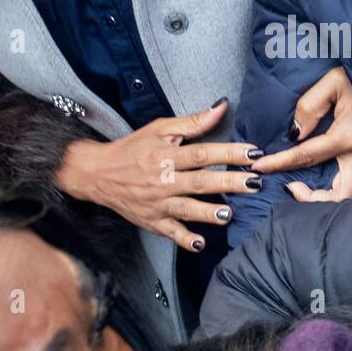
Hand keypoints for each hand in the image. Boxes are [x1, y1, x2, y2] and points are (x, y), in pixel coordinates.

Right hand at [55, 100, 262, 251]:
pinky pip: (170, 232)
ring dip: (209, 213)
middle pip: (200, 182)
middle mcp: (162, 180)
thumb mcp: (159, 129)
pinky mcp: (152, 222)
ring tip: (230, 214)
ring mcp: (157, 203)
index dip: (228, 153)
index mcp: (166, 155)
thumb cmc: (133, 148)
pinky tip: (200, 243)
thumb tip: (222, 107)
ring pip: (187, 209)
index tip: (254, 153)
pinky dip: (184, 240)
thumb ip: (193, 122)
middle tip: (254, 184)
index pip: (202, 153)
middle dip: (229, 183)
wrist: (97, 174)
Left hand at [250, 67, 351, 202]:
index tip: (259, 166)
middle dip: (314, 200)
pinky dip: (341, 188)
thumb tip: (294, 133)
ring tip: (306, 186)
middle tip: (293, 188)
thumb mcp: (334, 81)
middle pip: (339, 197)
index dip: (279, 164)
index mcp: (349, 136)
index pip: (306, 157)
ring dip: (329, 197)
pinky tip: (328, 177)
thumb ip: (310, 105)